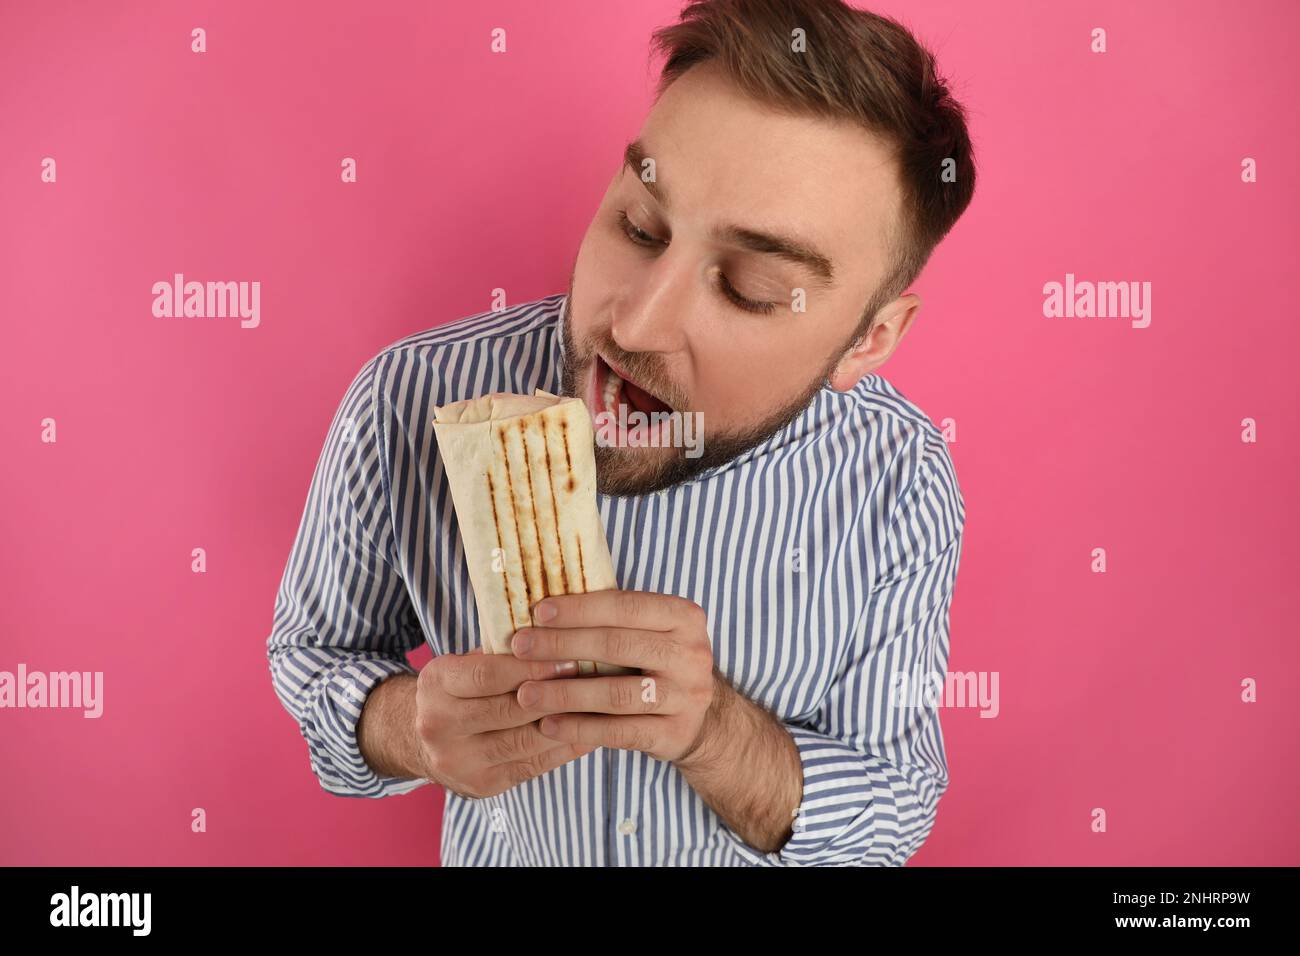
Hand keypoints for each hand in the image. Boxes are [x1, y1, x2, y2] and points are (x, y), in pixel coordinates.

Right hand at [413, 647, 596, 798]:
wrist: (425, 740)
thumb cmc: (459, 690)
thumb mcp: (467, 661)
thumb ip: (502, 653)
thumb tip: (559, 638)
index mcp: (435, 684)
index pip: (488, 675)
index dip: (532, 667)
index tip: (568, 658)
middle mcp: (439, 724)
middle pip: (509, 710)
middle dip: (555, 695)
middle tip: (592, 682)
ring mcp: (459, 760)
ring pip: (525, 742)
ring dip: (567, 724)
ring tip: (597, 706)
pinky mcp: (482, 785)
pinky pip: (532, 766)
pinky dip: (564, 748)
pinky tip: (589, 733)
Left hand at [509, 590, 719, 762]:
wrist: (702, 718)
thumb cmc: (657, 664)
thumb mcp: (650, 632)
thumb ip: (612, 619)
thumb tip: (543, 608)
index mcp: (684, 616)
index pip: (625, 606)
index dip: (579, 609)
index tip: (538, 612)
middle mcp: (691, 654)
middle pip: (617, 646)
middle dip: (562, 645)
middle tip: (520, 647)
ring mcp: (687, 697)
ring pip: (616, 694)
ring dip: (564, 693)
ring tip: (526, 694)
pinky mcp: (675, 734)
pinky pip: (619, 732)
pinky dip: (580, 729)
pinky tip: (549, 725)